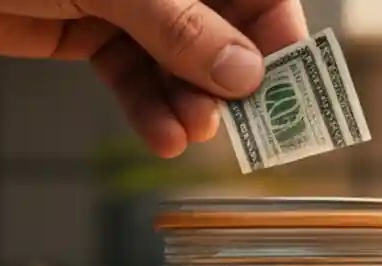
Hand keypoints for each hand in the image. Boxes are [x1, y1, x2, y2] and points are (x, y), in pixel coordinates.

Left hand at [0, 0, 307, 157]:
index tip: (288, 81)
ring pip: (180, 60)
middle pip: (223, 26)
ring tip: (192, 130)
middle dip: (230, 76)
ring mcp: (129, 2)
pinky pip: (135, 78)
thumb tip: (246, 75)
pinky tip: (162, 137)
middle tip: (239, 120)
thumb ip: (180, 28)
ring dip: (191, 100)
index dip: (275, 30)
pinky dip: (149, 110)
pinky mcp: (93, 33)